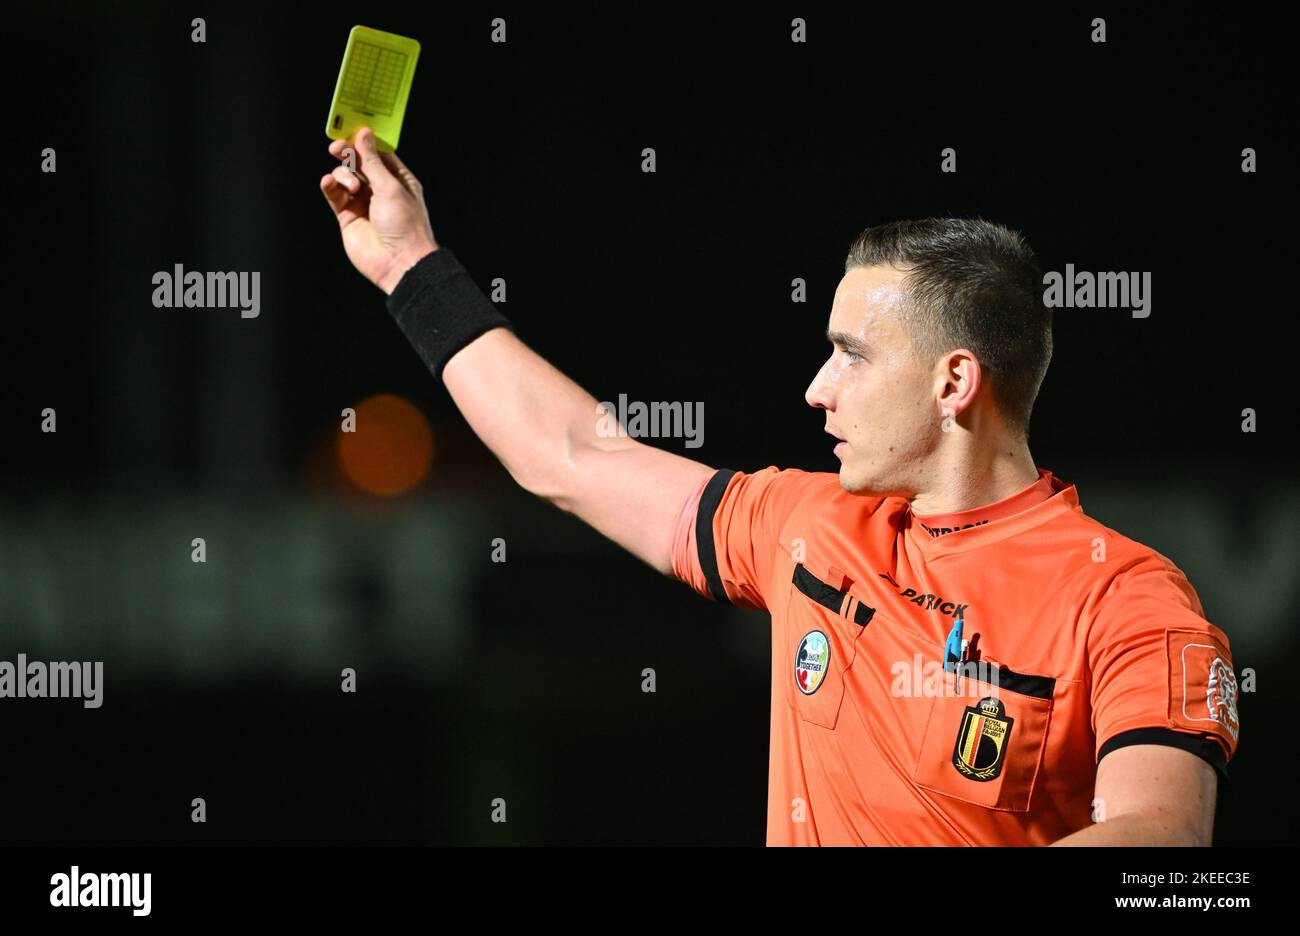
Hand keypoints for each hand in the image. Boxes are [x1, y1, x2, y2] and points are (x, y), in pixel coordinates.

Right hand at [319, 126, 438, 294]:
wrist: (399, 263)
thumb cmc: (405, 225)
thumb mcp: (390, 187)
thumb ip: (372, 161)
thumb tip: (363, 134)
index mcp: (398, 180)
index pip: (378, 153)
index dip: (364, 142)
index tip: (350, 131)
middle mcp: (380, 190)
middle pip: (358, 163)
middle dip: (347, 154)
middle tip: (336, 148)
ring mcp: (363, 203)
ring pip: (344, 177)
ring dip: (343, 175)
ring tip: (352, 187)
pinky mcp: (348, 217)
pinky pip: (334, 195)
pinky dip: (329, 186)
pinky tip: (329, 183)